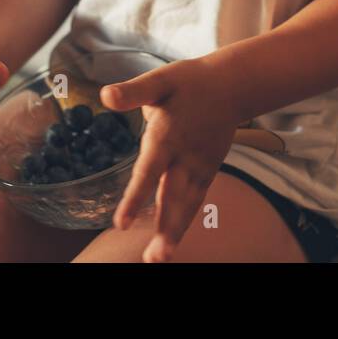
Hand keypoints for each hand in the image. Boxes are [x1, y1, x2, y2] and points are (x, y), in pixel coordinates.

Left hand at [100, 57, 240, 261]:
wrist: (232, 86)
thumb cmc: (190, 82)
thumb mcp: (160, 80)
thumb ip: (134, 92)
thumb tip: (105, 95)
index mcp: (168, 136)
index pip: (149, 171)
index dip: (135, 197)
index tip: (120, 223)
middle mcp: (185, 157)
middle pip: (174, 197)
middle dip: (165, 228)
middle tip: (155, 257)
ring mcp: (200, 166)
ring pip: (186, 204)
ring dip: (175, 232)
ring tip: (161, 258)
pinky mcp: (208, 171)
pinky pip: (194, 200)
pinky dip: (184, 221)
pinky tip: (171, 241)